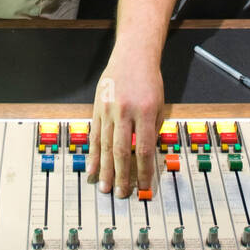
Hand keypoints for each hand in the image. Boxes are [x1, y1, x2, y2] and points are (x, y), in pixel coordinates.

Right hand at [88, 53, 163, 198]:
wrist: (132, 56)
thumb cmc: (149, 80)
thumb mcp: (158, 105)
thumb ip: (152, 130)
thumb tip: (145, 156)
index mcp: (144, 111)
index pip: (144, 149)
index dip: (143, 171)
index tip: (143, 187)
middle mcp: (125, 111)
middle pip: (121, 150)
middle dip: (121, 175)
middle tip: (120, 194)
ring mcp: (108, 109)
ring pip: (105, 145)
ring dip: (104, 169)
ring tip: (104, 187)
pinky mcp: (97, 108)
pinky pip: (94, 135)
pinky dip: (93, 153)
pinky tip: (91, 168)